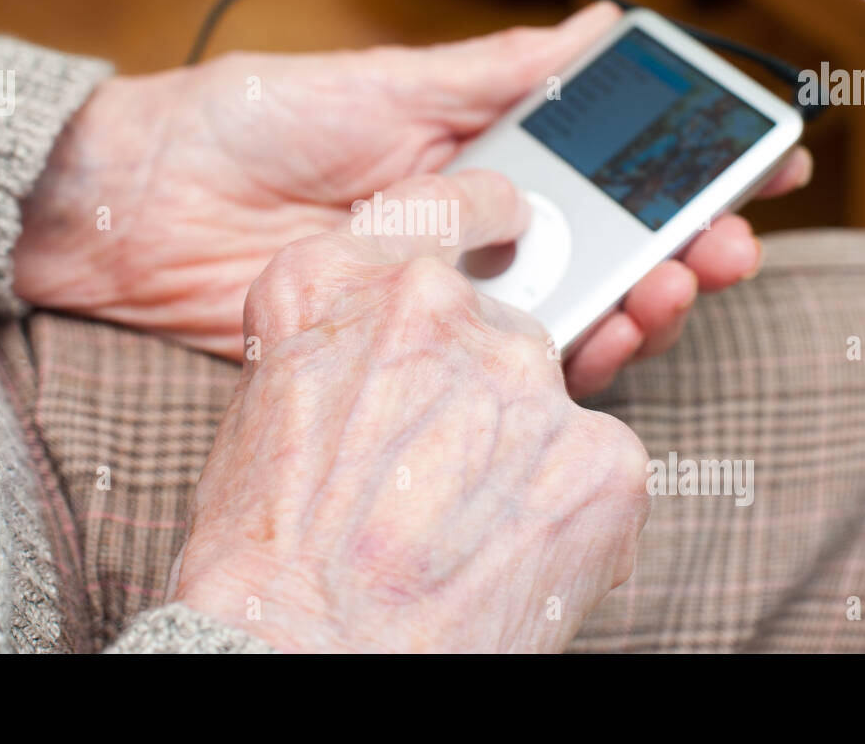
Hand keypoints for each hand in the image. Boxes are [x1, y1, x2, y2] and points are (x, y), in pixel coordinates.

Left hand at [13, 2, 811, 394]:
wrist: (141, 207)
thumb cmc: (253, 123)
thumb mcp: (387, 84)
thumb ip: (498, 73)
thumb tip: (600, 28)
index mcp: (479, 155)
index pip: (606, 165)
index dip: (685, 168)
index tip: (760, 167)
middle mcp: (476, 226)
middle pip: (606, 246)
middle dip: (680, 247)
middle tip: (723, 249)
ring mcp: (448, 292)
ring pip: (568, 311)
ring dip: (635, 304)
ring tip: (667, 290)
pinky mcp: (409, 349)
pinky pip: (500, 366)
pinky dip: (558, 361)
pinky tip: (593, 345)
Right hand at [169, 171, 651, 652]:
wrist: (303, 655)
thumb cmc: (265, 556)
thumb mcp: (267, 407)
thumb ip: (344, 347)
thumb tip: (398, 356)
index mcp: (334, 281)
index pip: (432, 208)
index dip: (479, 217)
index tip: (514, 223)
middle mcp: (434, 306)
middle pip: (498, 324)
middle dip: (482, 392)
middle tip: (439, 476)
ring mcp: (523, 376)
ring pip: (548, 400)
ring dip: (522, 457)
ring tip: (463, 533)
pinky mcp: (599, 453)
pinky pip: (599, 464)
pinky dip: (571, 511)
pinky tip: (511, 559)